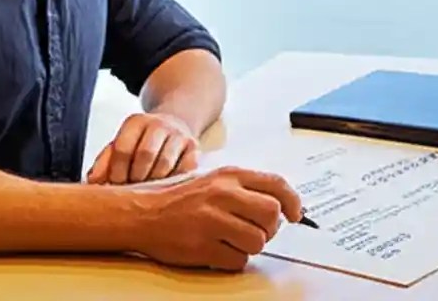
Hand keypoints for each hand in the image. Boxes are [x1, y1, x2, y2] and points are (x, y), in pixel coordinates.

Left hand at [87, 112, 198, 184]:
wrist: (173, 126)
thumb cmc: (139, 144)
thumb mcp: (119, 146)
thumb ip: (104, 163)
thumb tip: (93, 182)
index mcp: (136, 122)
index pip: (123, 149)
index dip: (117, 172)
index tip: (115, 186)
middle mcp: (159, 124)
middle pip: (145, 155)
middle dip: (136, 178)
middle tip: (132, 191)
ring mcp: (179, 134)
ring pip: (165, 164)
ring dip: (154, 182)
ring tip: (147, 192)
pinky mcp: (195, 147)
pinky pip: (185, 169)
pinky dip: (174, 182)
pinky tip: (166, 187)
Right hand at [135, 166, 302, 271]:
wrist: (141, 213)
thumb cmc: (178, 198)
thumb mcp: (215, 180)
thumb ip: (245, 188)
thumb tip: (280, 202)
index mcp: (230, 176)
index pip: (276, 185)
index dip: (293, 201)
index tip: (296, 214)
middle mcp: (223, 195)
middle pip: (272, 214)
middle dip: (271, 228)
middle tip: (260, 231)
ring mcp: (212, 221)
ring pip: (257, 240)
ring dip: (251, 246)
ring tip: (235, 241)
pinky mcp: (202, 246)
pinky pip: (237, 260)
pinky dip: (234, 260)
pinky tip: (221, 250)